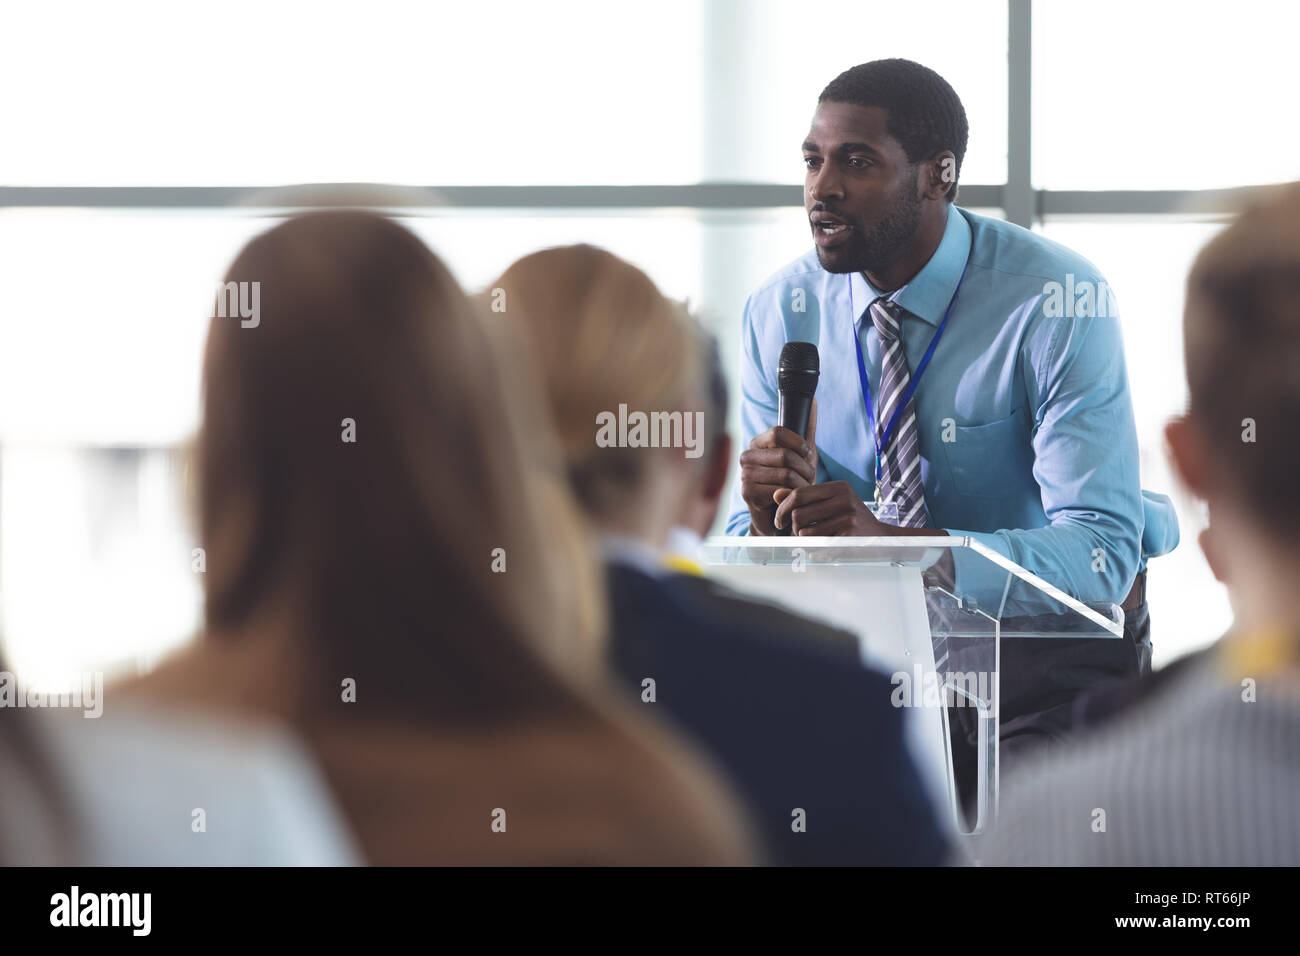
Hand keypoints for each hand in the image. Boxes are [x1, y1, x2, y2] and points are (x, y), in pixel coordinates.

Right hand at [739, 398, 818, 535]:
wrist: (777, 514)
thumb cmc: (790, 482)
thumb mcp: (801, 455)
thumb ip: (807, 429)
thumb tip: (814, 401)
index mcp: (757, 443)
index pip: (778, 432)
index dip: (799, 444)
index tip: (807, 455)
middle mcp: (746, 456)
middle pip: (784, 454)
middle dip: (805, 468)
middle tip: (809, 477)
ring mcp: (745, 475)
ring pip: (785, 473)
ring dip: (802, 483)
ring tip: (803, 488)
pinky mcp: (747, 493)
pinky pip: (779, 490)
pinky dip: (793, 495)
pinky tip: (793, 498)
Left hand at [772, 480, 887, 535]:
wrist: (880, 537)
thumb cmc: (850, 519)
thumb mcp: (830, 503)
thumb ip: (804, 498)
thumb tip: (776, 494)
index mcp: (838, 487)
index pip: (798, 493)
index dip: (783, 508)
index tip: (779, 520)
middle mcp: (844, 499)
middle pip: (798, 513)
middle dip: (790, 526)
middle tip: (793, 532)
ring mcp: (848, 517)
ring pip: (804, 531)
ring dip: (802, 539)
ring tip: (812, 538)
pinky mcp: (849, 535)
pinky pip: (816, 544)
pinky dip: (813, 548)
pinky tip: (823, 546)